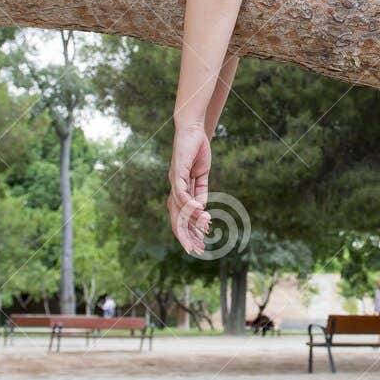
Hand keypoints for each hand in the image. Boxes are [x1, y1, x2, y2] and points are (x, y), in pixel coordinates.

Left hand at [169, 123, 212, 253]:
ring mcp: (174, 180)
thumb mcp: (201, 175)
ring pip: (180, 207)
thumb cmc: (196, 150)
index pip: (181, 217)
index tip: (198, 246)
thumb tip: (202, 209)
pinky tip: (200, 210)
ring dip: (193, 219)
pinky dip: (189, 202)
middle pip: (176, 218)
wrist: (192, 129)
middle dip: (185, 235)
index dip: (188, 232)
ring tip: (206, 228)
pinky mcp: (177, 172)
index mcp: (179, 191)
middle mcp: (174, 188)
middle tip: (195, 250)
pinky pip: (182, 192)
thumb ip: (201, 191)